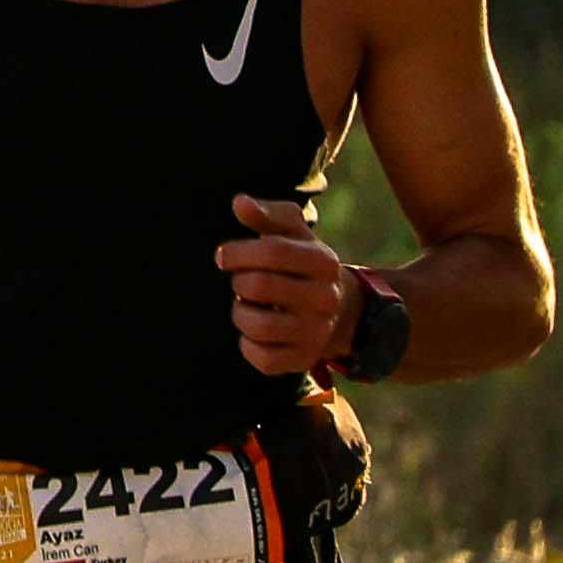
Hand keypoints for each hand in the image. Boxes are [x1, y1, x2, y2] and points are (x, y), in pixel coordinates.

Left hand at [222, 193, 374, 383]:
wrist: (340, 312)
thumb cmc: (302, 265)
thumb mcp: (293, 234)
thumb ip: (267, 215)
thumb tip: (239, 203)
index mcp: (323, 261)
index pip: (272, 251)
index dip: (237, 252)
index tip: (223, 256)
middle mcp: (325, 298)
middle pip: (260, 287)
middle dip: (238, 282)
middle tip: (239, 282)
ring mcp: (317, 332)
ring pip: (259, 326)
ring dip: (240, 314)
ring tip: (245, 306)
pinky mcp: (304, 360)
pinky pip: (263, 359)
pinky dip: (247, 345)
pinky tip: (253, 332)